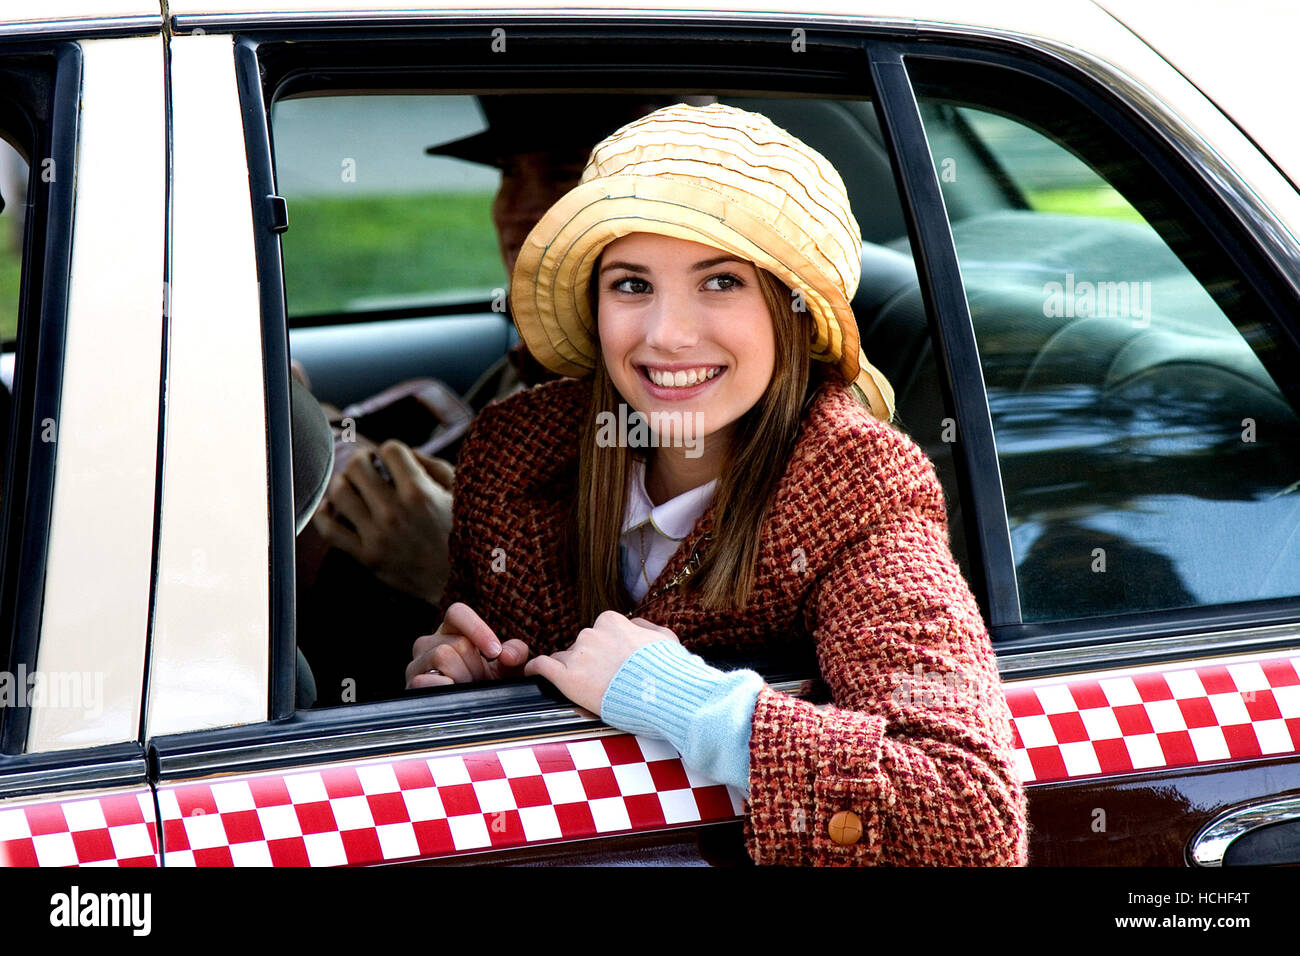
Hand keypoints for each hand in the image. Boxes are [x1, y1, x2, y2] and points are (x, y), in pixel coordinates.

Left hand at [312, 439, 453, 603]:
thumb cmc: (464, 535)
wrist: (461, 582)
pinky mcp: (366, 556)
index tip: (394, 460)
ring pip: (340, 492)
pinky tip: (331, 507)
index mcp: (420, 492)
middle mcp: (394, 511)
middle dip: (362, 459)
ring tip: (353, 484)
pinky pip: (330, 529)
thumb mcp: (460, 494)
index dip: (391, 451)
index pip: (389, 450)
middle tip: (368, 465)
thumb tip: (407, 453)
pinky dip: (324, 513)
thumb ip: (434, 466)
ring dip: (344, 481)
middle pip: (357, 466)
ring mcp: (377, 535)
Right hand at [406, 602, 530, 688]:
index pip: (457, 612)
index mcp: (451, 631)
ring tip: (465, 689)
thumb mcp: (507, 669)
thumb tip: (506, 654)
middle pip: (456, 642)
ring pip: (442, 655)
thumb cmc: (487, 686)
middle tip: (477, 681)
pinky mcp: (409, 685)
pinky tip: (453, 697)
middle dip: (475, 666)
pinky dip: (446, 689)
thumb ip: (515, 654)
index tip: (495, 652)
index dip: (477, 629)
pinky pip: (425, 679)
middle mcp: (428, 643)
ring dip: (462, 677)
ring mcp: (416, 664)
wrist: (470, 716)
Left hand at [524, 611, 678, 715]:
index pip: (597, 633)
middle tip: (603, 682)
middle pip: (580, 647)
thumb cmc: (669, 669)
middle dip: (588, 662)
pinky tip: (531, 675)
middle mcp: (591, 634)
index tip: (611, 665)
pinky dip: (534, 670)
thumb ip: (645, 628)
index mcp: (611, 621)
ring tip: (585, 689)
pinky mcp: (567, 677)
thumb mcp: (665, 638)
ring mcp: (578, 655)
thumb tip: (634, 627)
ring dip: (571, 671)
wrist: (665, 693)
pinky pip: (541, 667)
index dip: (604, 651)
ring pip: (564, 659)